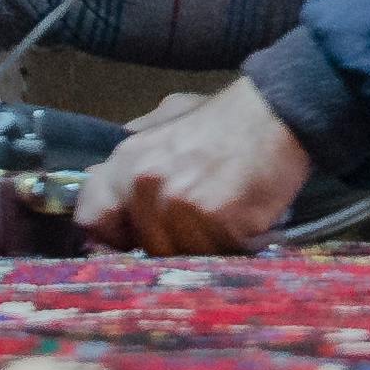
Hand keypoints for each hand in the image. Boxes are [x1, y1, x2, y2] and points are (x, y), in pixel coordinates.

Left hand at [75, 81, 316, 254]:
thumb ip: (133, 148)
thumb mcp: (168, 116)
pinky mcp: (216, 221)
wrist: (278, 113)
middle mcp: (146, 183)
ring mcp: (180, 204)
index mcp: (127, 160)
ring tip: (224, 215)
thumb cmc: (225, 119)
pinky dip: (232, 245)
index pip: (91, 218)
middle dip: (172, 240)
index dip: (113, 234)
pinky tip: (243, 217)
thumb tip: (95, 173)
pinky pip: (216, 255)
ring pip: (181, 256)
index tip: (133, 236)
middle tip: (200, 218)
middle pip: (145, 246)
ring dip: (205, 245)